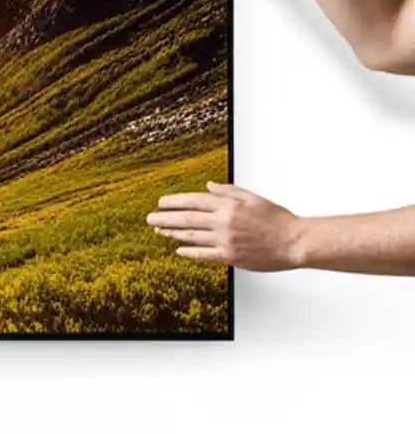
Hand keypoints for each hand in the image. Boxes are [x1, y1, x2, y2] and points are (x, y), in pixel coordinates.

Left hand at [147, 182, 304, 271]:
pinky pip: (204, 254)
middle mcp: (223, 223)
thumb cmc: (278, 220)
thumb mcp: (253, 198)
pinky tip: (179, 250)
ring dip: (172, 234)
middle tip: (150, 218)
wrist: (295, 242)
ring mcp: (225, 241)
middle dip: (165, 218)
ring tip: (159, 231)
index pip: (194, 201)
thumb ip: (229, 192)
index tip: (162, 203)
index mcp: (229, 206)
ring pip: (192, 236)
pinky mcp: (230, 257)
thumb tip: (208, 187)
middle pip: (187, 219)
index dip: (174, 202)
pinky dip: (189, 252)